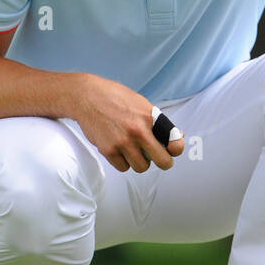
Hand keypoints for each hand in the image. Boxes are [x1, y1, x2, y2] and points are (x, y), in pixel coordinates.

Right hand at [71, 74, 185, 172]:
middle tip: (158, 158)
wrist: (87, 96)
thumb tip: (178, 137)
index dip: (176, 149)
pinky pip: (123, 167)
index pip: (175, 142)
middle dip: (163, 162)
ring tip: (133, 150)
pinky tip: (119, 149)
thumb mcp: (142, 104)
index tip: (172, 150)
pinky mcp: (108, 150)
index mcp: (151, 117)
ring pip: (141, 167)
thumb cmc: (116, 98)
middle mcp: (139, 131)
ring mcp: (123, 142)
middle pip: (163, 162)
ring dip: (139, 162)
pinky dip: (123, 162)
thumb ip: (158, 122)